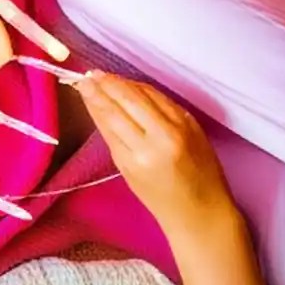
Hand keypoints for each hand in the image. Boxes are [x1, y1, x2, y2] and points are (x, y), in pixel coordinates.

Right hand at [76, 73, 235, 235]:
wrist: (203, 210)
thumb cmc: (158, 198)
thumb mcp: (127, 170)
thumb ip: (112, 136)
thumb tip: (95, 104)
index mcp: (139, 157)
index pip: (111, 116)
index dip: (94, 96)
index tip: (81, 83)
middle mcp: (161, 138)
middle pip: (128, 100)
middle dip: (106, 84)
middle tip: (90, 74)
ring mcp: (180, 127)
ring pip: (146, 94)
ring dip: (123, 82)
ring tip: (105, 76)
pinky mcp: (192, 121)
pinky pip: (162, 98)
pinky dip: (143, 89)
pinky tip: (130, 85)